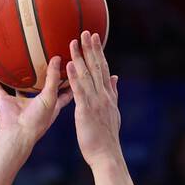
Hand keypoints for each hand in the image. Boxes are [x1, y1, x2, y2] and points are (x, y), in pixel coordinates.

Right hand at [0, 56, 72, 151]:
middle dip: (46, 78)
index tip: (74, 70)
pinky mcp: (6, 103)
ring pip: (20, 88)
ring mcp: (21, 103)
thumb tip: (57, 58)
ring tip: (21, 64)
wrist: (16, 134)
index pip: (64, 93)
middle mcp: (37, 104)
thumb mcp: (50, 97)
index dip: (70, 83)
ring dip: (19, 79)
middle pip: (43, 88)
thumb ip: (53, 78)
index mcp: (51, 105)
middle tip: (49, 61)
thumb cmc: (37, 120)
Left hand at [66, 31, 121, 167]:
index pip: (103, 69)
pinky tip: (69, 65)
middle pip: (96, 67)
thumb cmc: (107, 136)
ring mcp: (95, 102)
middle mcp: (103, 95)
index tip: (94, 37)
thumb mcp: (112, 111)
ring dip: (80, 58)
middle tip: (85, 31)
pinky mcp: (86, 111)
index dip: (98, 52)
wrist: (107, 154)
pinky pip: (79, 91)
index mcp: (107, 95)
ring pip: (87, 75)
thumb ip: (113, 93)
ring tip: (74, 42)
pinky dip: (74, 77)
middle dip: (90, 49)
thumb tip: (115, 77)